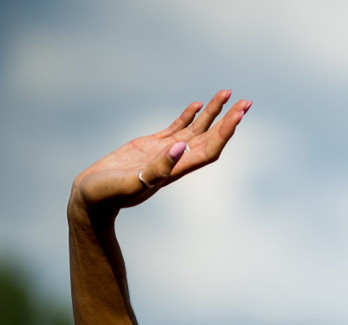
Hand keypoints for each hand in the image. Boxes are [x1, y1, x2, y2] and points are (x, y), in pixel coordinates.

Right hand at [70, 90, 250, 213]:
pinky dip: (189, 116)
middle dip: (228, 119)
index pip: (210, 149)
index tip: (239, 115)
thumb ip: (157, 168)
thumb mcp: (131, 183)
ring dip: (213, 113)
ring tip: (226, 94)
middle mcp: (176, 160)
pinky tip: (198, 105)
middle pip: (210, 137)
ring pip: (196, 129)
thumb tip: (179, 148)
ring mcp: (165, 152)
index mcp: (176, 170)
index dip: (226, 132)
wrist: (91, 199)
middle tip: (246, 102)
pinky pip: (177, 128)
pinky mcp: (151, 146)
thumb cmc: (108, 195)